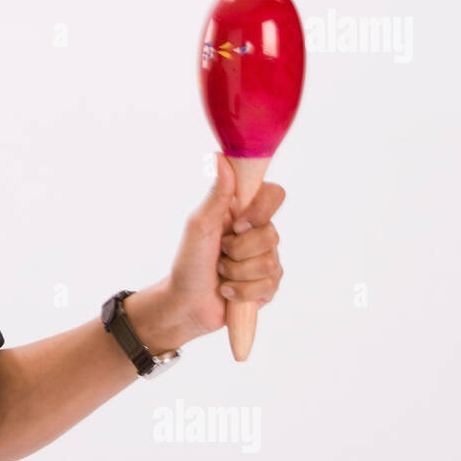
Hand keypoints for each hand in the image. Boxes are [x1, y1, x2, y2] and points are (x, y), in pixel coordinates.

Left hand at [165, 153, 285, 342]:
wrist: (185, 304)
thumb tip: (221, 157)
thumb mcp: (199, 226)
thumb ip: (216, 195)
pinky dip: (241, 292)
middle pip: (272, 234)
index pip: (274, 195)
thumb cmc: (188, 262)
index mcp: (243, 213)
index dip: (261, 211)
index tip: (239, 223)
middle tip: (219, 255)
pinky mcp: (267, 286)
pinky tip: (227, 291)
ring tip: (221, 274)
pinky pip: (268, 286)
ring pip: (270, 263)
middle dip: (238, 251)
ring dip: (237, 273)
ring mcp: (266, 260)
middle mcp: (258, 233)